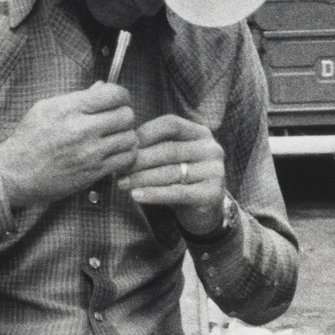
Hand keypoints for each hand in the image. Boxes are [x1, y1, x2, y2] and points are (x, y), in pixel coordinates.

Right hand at [0, 83, 137, 209]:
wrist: (15, 173)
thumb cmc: (28, 140)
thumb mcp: (45, 108)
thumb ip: (77, 98)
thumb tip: (101, 87)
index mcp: (69, 108)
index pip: (113, 94)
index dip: (121, 95)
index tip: (118, 100)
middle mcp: (81, 129)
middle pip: (126, 115)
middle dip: (125, 115)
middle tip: (117, 119)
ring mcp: (89, 153)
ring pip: (130, 137)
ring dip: (126, 135)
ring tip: (116, 137)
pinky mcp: (94, 172)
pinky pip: (125, 159)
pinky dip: (125, 154)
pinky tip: (115, 152)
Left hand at [119, 113, 225, 235]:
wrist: (205, 209)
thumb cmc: (182, 178)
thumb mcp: (173, 157)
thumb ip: (155, 147)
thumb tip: (123, 145)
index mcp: (201, 133)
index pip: (171, 124)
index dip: (146, 133)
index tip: (126, 146)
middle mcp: (212, 149)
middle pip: (169, 149)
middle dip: (140, 159)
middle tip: (119, 169)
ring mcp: (214, 171)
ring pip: (171, 172)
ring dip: (142, 178)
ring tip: (122, 184)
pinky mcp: (211, 194)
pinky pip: (177, 192)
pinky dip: (154, 194)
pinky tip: (136, 195)